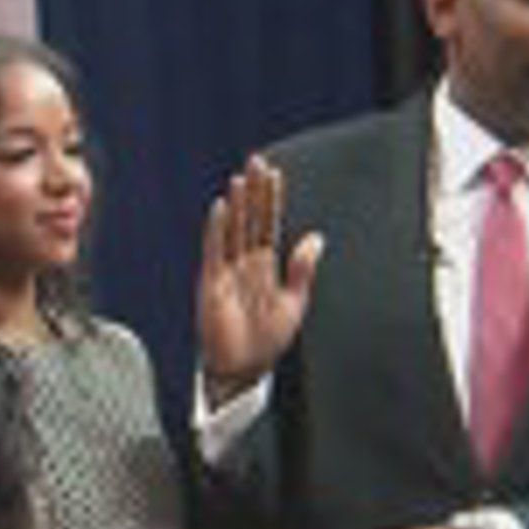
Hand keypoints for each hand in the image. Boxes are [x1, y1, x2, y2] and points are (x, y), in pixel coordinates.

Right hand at [196, 156, 324, 407]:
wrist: (244, 369)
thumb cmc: (266, 340)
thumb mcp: (294, 302)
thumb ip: (303, 269)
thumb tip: (316, 237)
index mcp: (265, 265)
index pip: (268, 223)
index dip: (271, 199)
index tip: (274, 173)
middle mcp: (245, 262)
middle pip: (250, 218)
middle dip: (254, 190)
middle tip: (256, 160)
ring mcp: (227, 270)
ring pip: (232, 228)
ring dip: (237, 204)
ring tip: (241, 178)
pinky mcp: (212, 282)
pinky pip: (214, 249)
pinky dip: (216, 228)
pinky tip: (220, 208)